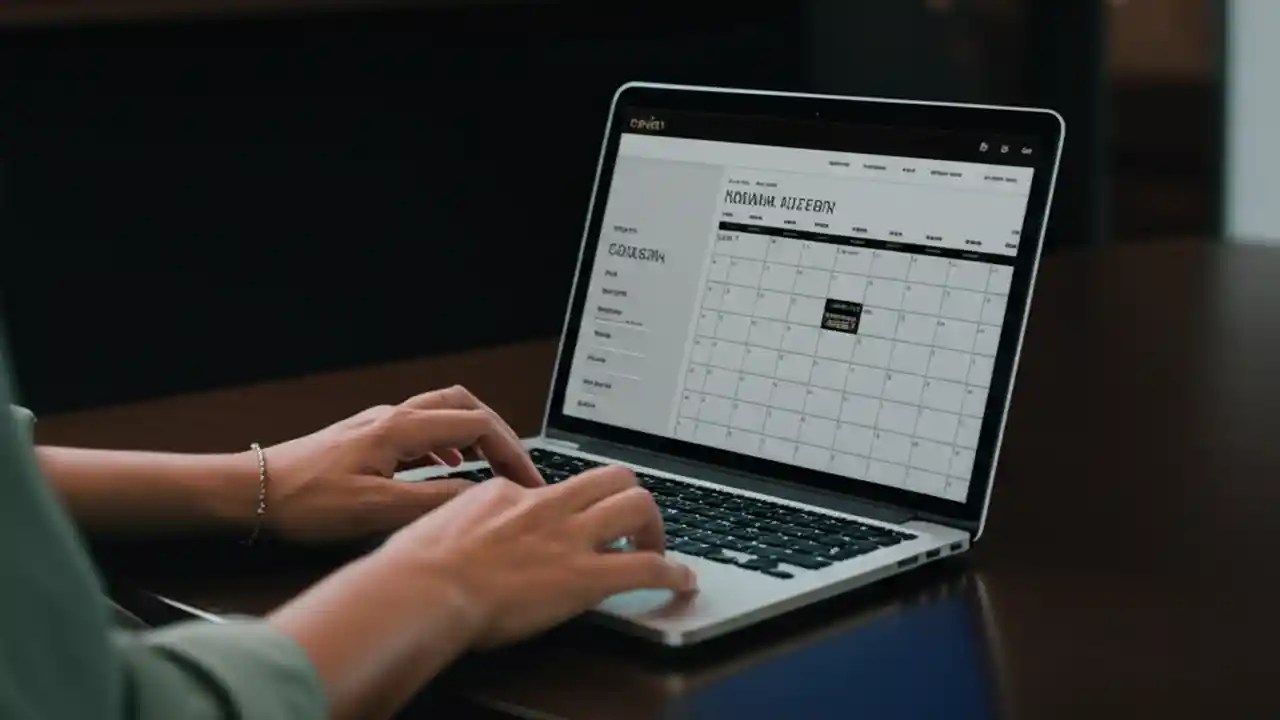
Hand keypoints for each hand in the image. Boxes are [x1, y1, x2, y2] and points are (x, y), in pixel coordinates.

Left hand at [259, 385, 541, 541]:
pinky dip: (446, 442)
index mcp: (401, 429)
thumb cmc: (304, 501)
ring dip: (473, 434)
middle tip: (518, 467)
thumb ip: (434, 501)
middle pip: (464, 406)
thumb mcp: (376, 510)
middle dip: (499, 433)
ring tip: (492, 467)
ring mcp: (377, 425)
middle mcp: (392, 418)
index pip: (478, 424)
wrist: (250, 492)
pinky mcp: (365, 438)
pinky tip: (445, 466)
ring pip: (441, 413)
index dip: (512, 451)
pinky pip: (420, 428)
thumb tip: (481, 497)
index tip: (530, 480)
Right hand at [379, 464, 697, 647]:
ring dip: (656, 529)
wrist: (423, 590)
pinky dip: (674, 573)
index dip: (571, 510)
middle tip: (633, 527)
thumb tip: (466, 530)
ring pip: (638, 505)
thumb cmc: (416, 568)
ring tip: (660, 551)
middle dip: (630, 499)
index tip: (572, 526)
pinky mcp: (586, 576)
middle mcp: (548, 506)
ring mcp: (570, 538)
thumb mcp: (438, 525)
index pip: (557, 489)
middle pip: (612, 477)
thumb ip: (465, 523)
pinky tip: (683, 582)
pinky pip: (647, 567)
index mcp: (511, 493)